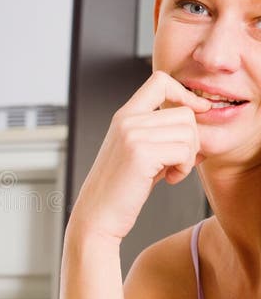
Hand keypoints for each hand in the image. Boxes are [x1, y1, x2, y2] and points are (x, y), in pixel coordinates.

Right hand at [70, 71, 210, 241]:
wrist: (98, 217)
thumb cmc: (121, 191)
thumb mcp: (141, 155)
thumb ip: (164, 137)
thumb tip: (200, 131)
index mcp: (124, 116)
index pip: (161, 81)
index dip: (185, 93)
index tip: (198, 111)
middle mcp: (127, 120)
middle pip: (184, 112)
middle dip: (192, 140)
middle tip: (178, 163)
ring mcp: (132, 135)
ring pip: (188, 132)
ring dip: (189, 157)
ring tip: (171, 172)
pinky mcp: (140, 154)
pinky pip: (184, 152)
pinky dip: (184, 169)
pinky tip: (169, 179)